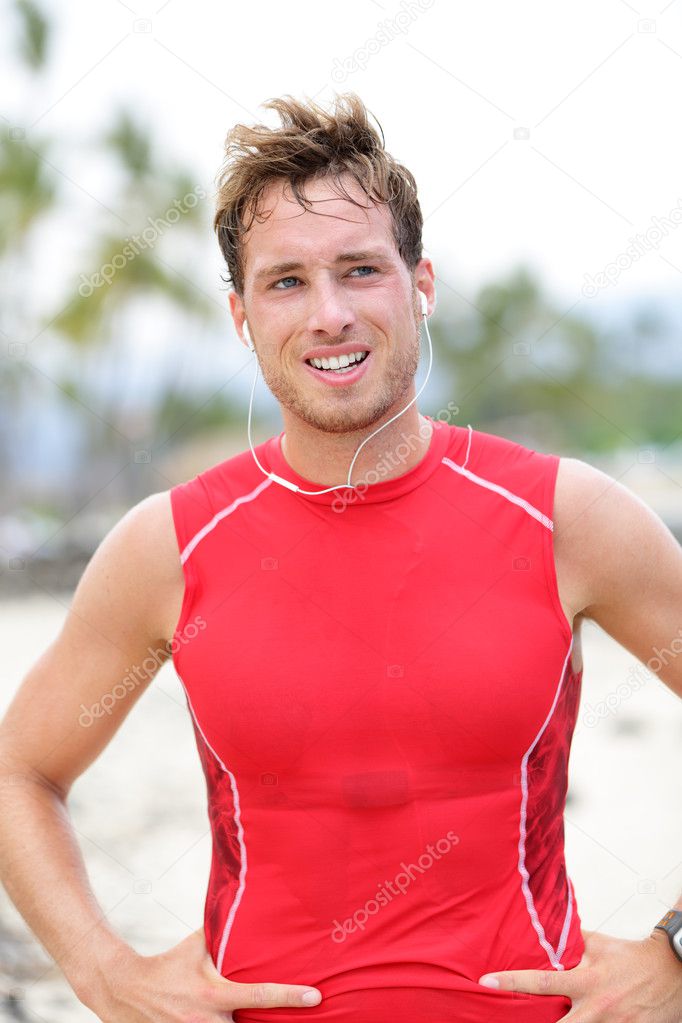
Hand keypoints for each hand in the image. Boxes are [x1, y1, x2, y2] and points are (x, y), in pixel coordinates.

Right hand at [77, 927, 321, 1021]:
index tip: (316, 996)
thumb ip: (220, 931)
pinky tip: (229, 1022)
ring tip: (273, 1021)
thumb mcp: (195, 946)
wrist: (127, 991)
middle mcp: (209, 1021)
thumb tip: (240, 900)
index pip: (260, 996)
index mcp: (215, 995)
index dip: (290, 996)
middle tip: (298, 1019)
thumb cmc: (169, 964)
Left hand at [478, 928, 681, 1020]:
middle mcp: (596, 1008)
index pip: (542, 982)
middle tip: (510, 1021)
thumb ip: (573, 941)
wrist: (673, 973)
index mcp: (586, 981)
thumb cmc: (633, 958)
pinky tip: (587, 1022)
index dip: (513, 982)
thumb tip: (549, 928)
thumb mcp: (600, 944)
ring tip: (546, 1018)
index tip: (488, 981)